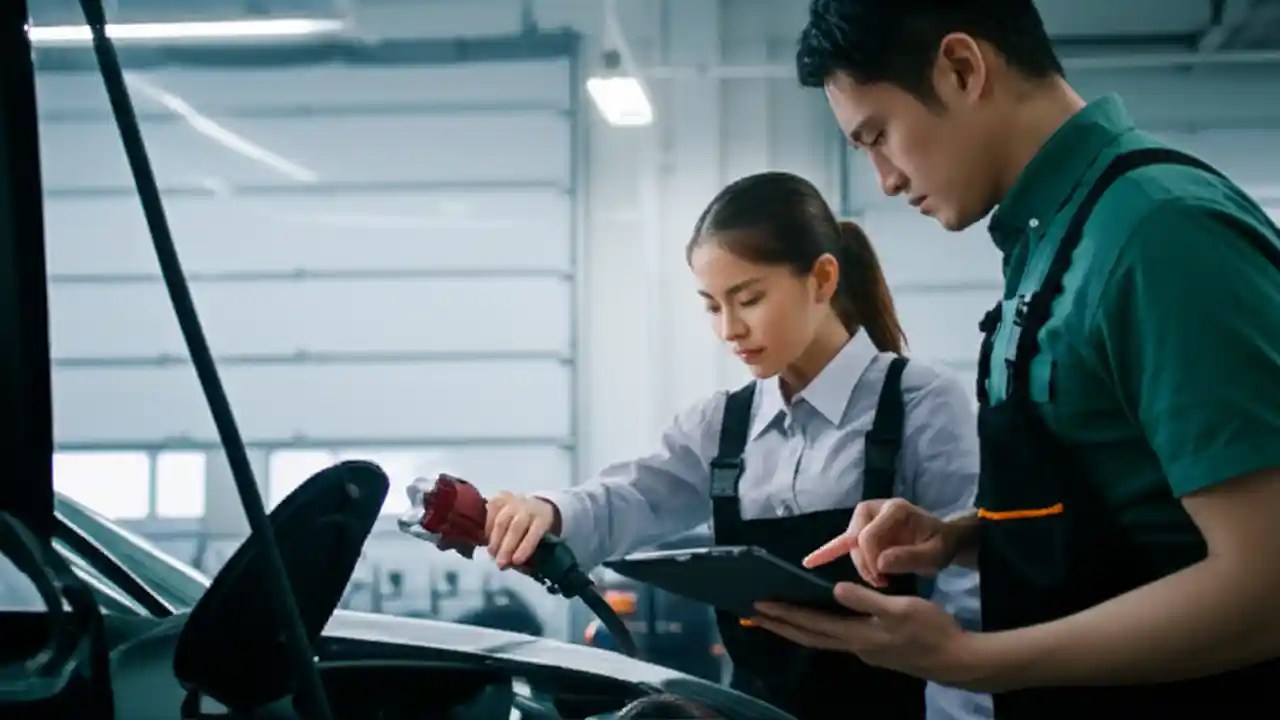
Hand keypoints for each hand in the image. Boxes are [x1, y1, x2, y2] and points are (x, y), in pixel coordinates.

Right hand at [485, 493, 560, 568]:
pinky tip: (488, 539)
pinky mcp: (501, 497)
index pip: (535, 532)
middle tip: (500, 564)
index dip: (525, 547)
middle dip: (507, 547)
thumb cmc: (537, 531)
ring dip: (495, 540)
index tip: (516, 562)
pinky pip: (491, 511)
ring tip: (492, 554)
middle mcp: (529, 507)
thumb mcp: (542, 541)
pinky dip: (488, 526)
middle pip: (516, 526)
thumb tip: (511, 565)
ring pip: (502, 520)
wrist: (536, 507)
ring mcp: (514, 500)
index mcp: (543, 518)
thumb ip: (531, 553)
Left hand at [751, 583, 984, 687]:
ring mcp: (864, 650)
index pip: (812, 623)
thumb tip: (835, 590)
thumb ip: (867, 601)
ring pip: (820, 639)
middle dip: (780, 625)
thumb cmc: (930, 630)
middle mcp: (854, 646)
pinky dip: (817, 630)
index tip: (759, 605)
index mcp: (857, 634)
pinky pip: (835, 638)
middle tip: (753, 616)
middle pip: (808, 636)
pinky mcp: (874, 650)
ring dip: (796, 629)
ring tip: (776, 619)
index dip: (785, 614)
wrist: (956, 659)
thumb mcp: (901, 608)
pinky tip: (817, 622)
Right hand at [803, 498, 953, 587]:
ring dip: (859, 565)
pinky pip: (841, 543)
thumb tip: (880, 564)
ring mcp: (867, 520)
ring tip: (876, 581)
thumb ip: (911, 557)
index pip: (869, 534)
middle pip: (856, 538)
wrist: (944, 541)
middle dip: (864, 564)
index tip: (883, 578)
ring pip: (849, 544)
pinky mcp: (863, 532)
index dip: (871, 559)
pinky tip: (809, 562)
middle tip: (880, 583)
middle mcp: (877, 509)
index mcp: (895, 509)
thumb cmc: (940, 545)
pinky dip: (826, 552)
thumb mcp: (935, 553)